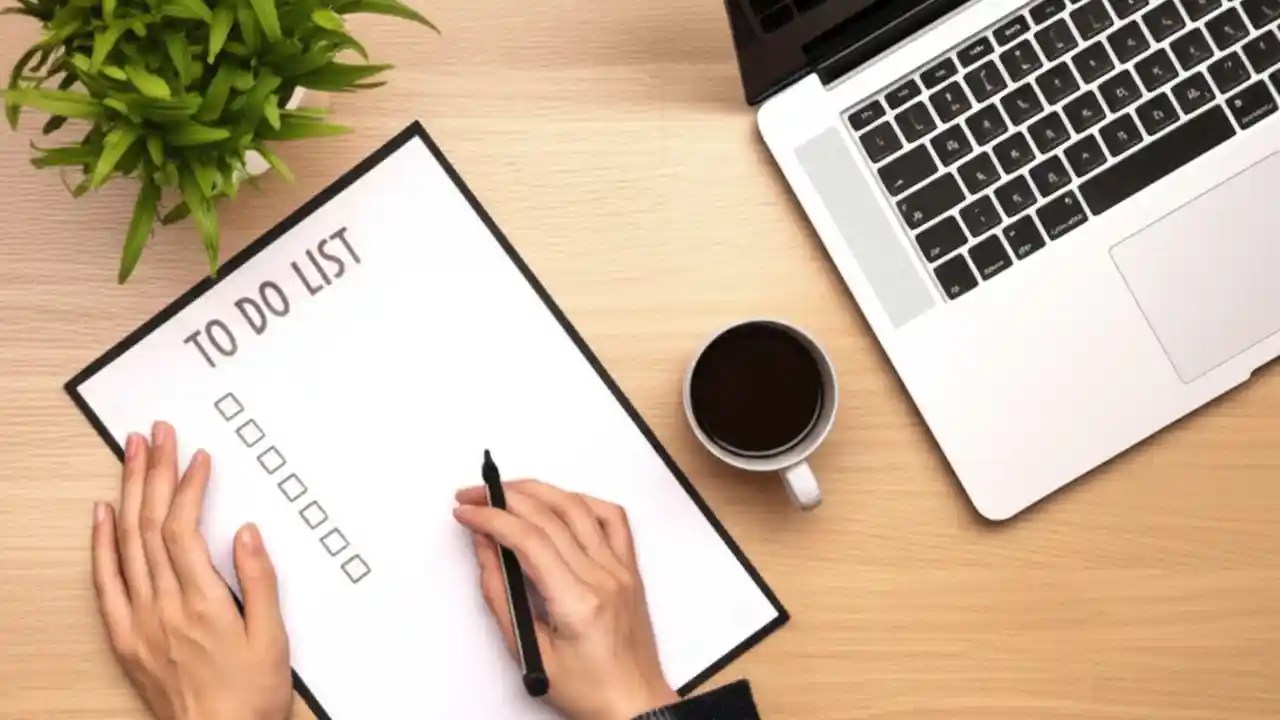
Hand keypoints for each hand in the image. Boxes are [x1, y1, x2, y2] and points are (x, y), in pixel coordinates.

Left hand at [91, 421, 292, 719]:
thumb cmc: (248, 696)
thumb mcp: (271, 637)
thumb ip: (258, 580)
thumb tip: (248, 533)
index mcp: (201, 604)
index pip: (183, 529)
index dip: (188, 487)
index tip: (197, 458)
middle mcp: (162, 608)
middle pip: (150, 525)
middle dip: (154, 473)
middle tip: (157, 436)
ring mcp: (139, 621)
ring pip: (126, 543)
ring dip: (128, 493)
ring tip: (132, 456)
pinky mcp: (125, 637)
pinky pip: (105, 582)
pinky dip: (101, 543)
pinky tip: (102, 513)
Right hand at [454, 481, 678, 719]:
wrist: (634, 705)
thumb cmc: (590, 691)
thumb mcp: (531, 652)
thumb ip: (502, 597)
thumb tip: (486, 549)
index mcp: (579, 601)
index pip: (529, 539)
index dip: (492, 517)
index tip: (467, 511)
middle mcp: (604, 577)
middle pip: (551, 514)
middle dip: (506, 497)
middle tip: (476, 494)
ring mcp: (620, 569)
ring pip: (579, 507)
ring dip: (539, 490)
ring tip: (508, 490)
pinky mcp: (629, 568)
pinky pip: (611, 518)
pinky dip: (582, 501)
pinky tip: (559, 501)